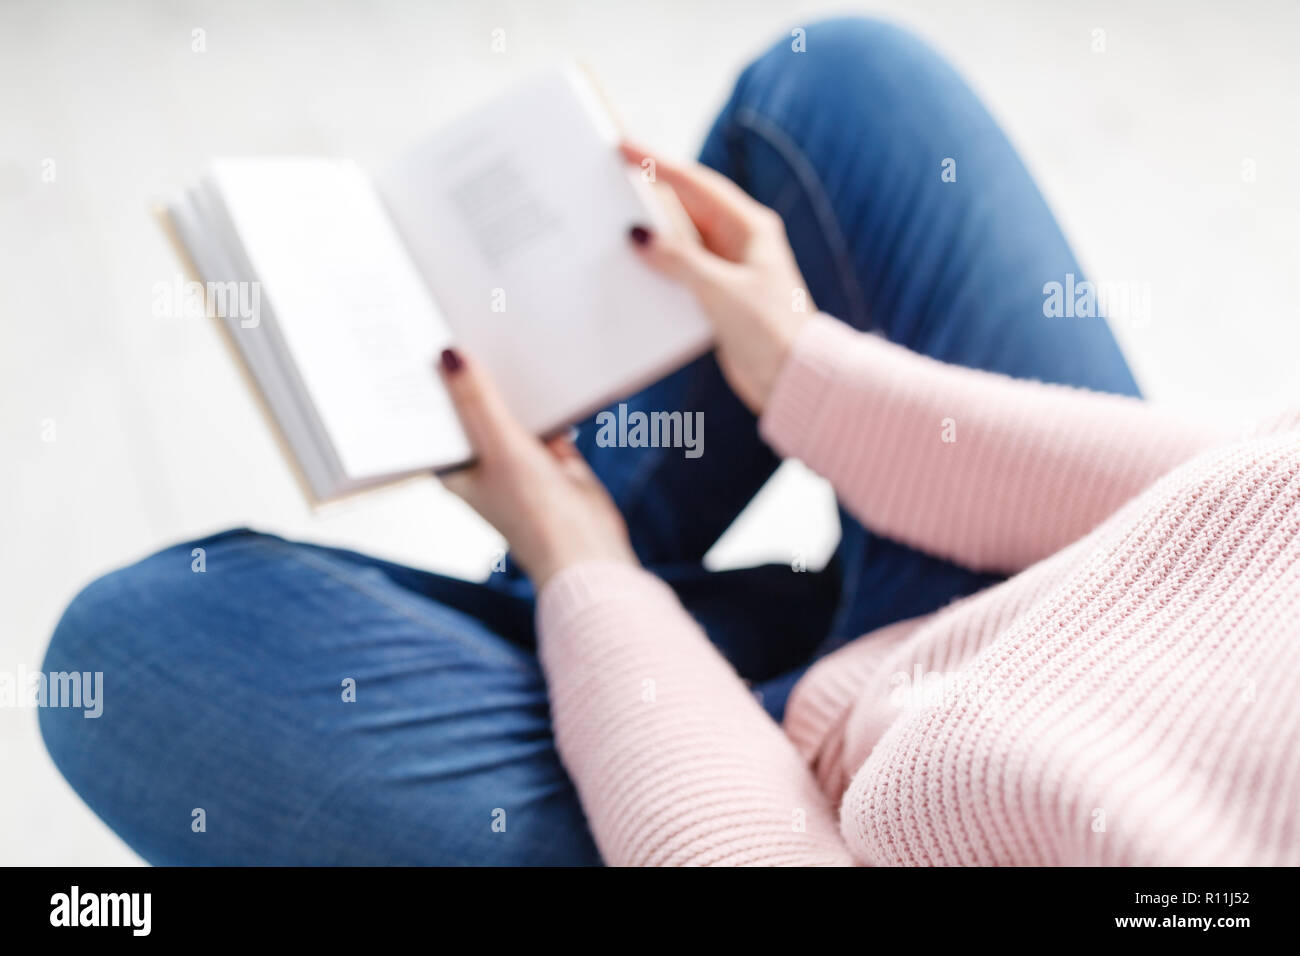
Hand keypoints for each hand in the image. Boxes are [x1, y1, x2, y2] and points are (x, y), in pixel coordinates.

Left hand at [436, 348, 637, 588]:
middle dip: (468, 379)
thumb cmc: (533, 513)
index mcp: (454, 470)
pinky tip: (538, 364)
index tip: (417, 343)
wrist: (588, 547)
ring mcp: (515, 459)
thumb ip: (477, 400)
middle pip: (469, 410)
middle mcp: (481, 464)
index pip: (432, 421)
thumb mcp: (499, 446)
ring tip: (494, 335)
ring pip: (506, 410)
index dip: (425, 387)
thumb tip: (449, 356)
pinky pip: (540, 416)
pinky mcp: (548, 454)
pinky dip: (541, 398)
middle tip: (457, 327)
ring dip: (506, 386)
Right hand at [622, 141, 813, 414]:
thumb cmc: (772, 331)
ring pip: (682, 241)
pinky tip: (633, 267)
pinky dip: (659, 267)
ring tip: (613, 221)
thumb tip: (640, 236)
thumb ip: (679, 261)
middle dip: (651, 195)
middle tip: (612, 180)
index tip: (625, 147)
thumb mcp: (722, 291)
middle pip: (687, 208)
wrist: (793, 379)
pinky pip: (682, 271)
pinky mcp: (720, 297)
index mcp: (750, 229)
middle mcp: (741, 243)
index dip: (660, 165)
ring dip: (653, 234)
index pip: (697, 185)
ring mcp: (730, 270)